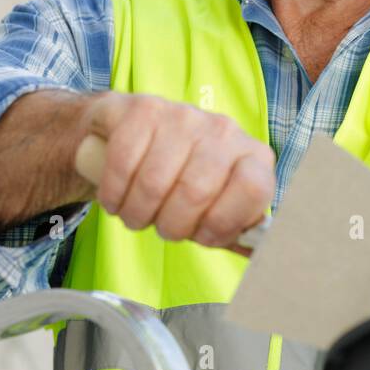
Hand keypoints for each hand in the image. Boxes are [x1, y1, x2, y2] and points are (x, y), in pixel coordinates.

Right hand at [79, 93, 275, 256]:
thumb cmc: (179, 180)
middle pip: (197, 193)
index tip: (201, 235)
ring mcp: (183, 116)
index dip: (224, 223)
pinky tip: (116, 197)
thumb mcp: (212, 206)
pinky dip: (113, 194)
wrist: (129, 132)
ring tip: (135, 214)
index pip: (253, 189)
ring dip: (136, 214)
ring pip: (155, 184)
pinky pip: (124, 165)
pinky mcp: (143, 110)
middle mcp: (223, 130)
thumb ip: (232, 230)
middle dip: (171, 226)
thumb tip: (256, 258)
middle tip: (160, 227)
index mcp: (251, 156)